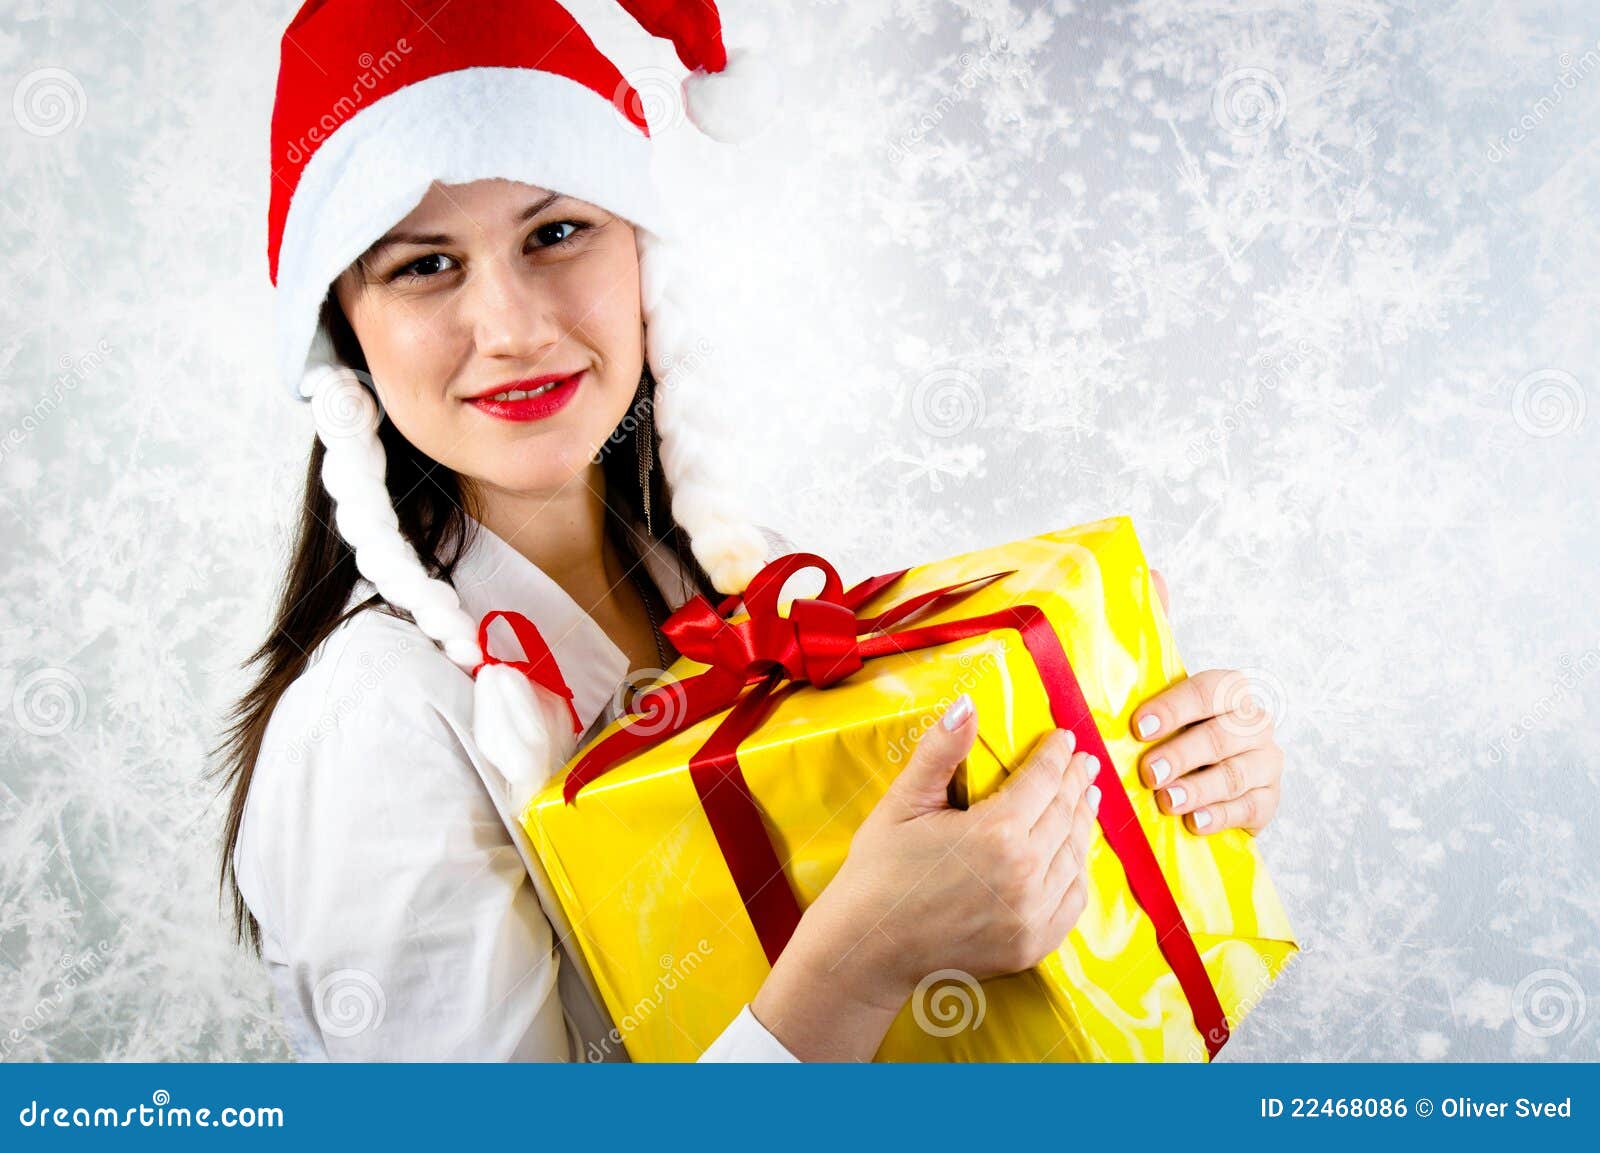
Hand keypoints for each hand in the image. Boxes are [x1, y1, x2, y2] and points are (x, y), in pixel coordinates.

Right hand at [753, 696, 1099, 1058]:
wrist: (868, 949)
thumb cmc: (879, 870)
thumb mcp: (904, 802)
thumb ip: (941, 752)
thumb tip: (967, 704)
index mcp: (997, 832)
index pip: (1043, 780)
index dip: (1056, 755)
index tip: (1064, 739)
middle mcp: (1025, 874)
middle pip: (1065, 814)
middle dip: (1076, 783)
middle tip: (1085, 763)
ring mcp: (1032, 914)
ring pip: (1074, 856)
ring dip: (1083, 823)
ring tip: (1085, 800)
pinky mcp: (1033, 945)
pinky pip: (1071, 900)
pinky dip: (1078, 871)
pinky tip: (1074, 854)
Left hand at [1135, 569, 1283, 835]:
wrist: (1204, 774)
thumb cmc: (1178, 724)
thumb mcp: (1164, 682)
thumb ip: (1159, 630)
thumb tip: (1154, 574)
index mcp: (1229, 689)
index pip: (1207, 692)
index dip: (1173, 708)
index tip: (1137, 727)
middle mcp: (1254, 722)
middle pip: (1222, 736)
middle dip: (1184, 753)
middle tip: (1148, 772)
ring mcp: (1265, 762)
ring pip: (1236, 775)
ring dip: (1199, 789)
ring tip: (1167, 801)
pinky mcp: (1268, 801)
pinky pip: (1250, 809)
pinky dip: (1221, 816)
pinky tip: (1194, 823)